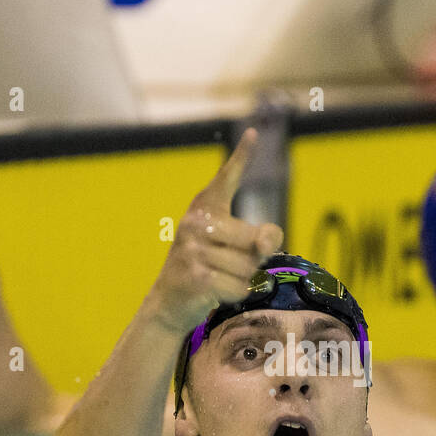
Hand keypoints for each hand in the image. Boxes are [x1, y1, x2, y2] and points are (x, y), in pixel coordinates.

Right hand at [147, 128, 283, 333]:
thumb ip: (258, 240)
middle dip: (252, 260)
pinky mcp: (197, 275)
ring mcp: (194, 249)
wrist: (169, 302)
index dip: (242, 157)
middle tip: (226, 266)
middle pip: (255, 240)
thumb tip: (266, 241)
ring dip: (242, 280)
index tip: (255, 134)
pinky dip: (235, 295)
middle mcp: (196, 223)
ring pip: (250, 267)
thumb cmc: (206, 271)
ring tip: (218, 279)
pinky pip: (240, 286)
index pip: (226, 179)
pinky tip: (214, 294)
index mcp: (204, 209)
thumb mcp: (232, 249)